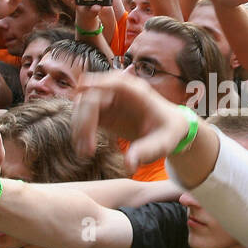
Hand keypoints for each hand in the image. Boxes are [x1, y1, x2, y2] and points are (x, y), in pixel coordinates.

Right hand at [71, 70, 190, 171]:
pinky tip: (85, 150)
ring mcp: (108, 100)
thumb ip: (147, 151)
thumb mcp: (163, 143)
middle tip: (87, 149)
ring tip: (85, 153)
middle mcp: (119, 91)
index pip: (113, 82)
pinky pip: (83, 116)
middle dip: (84, 120)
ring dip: (79, 127)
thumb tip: (129, 165)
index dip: (94, 86)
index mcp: (136, 91)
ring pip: (82, 105)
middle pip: (91, 95)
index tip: (80, 98)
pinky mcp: (102, 111)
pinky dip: (80, 131)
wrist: (168, 131)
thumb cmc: (169, 132)